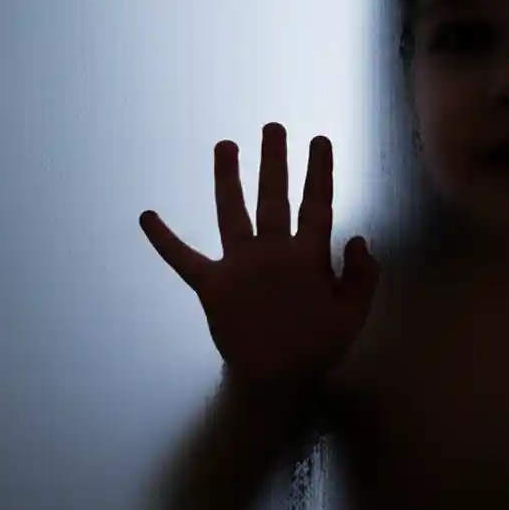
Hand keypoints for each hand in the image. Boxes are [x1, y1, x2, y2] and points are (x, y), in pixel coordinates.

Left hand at [140, 123, 379, 386]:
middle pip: (274, 196)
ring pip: (231, 212)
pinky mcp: (210, 285)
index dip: (320, 170)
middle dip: (275, 160)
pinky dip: (163, 238)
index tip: (319, 141)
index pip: (317, 204)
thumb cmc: (318, 346)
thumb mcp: (355, 312)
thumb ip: (363, 274)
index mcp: (308, 257)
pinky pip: (183, 258)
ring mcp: (237, 266)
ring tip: (224, 145)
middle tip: (272, 128)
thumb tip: (358, 238)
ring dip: (227, 177)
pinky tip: (145, 215)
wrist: (274, 380)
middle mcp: (271, 252)